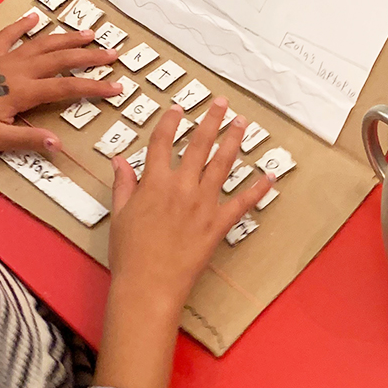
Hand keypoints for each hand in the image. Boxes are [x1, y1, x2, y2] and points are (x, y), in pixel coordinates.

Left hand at [0, 19, 125, 153]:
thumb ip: (28, 140)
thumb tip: (59, 143)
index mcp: (22, 92)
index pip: (67, 88)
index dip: (94, 87)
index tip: (117, 87)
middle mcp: (16, 70)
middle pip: (60, 59)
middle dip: (89, 56)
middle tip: (114, 53)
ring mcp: (1, 60)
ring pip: (41, 44)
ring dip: (66, 37)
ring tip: (89, 32)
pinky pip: (8, 36)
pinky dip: (23, 25)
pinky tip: (35, 17)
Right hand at [107, 97, 274, 306]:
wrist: (149, 284)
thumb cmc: (130, 253)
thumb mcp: (119, 214)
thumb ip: (123, 184)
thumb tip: (119, 160)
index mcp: (154, 183)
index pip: (162, 143)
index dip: (170, 122)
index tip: (178, 109)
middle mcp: (181, 187)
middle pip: (199, 145)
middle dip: (211, 121)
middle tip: (222, 103)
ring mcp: (202, 204)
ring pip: (222, 165)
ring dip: (233, 141)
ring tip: (242, 124)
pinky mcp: (218, 224)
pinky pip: (241, 203)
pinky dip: (257, 189)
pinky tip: (269, 176)